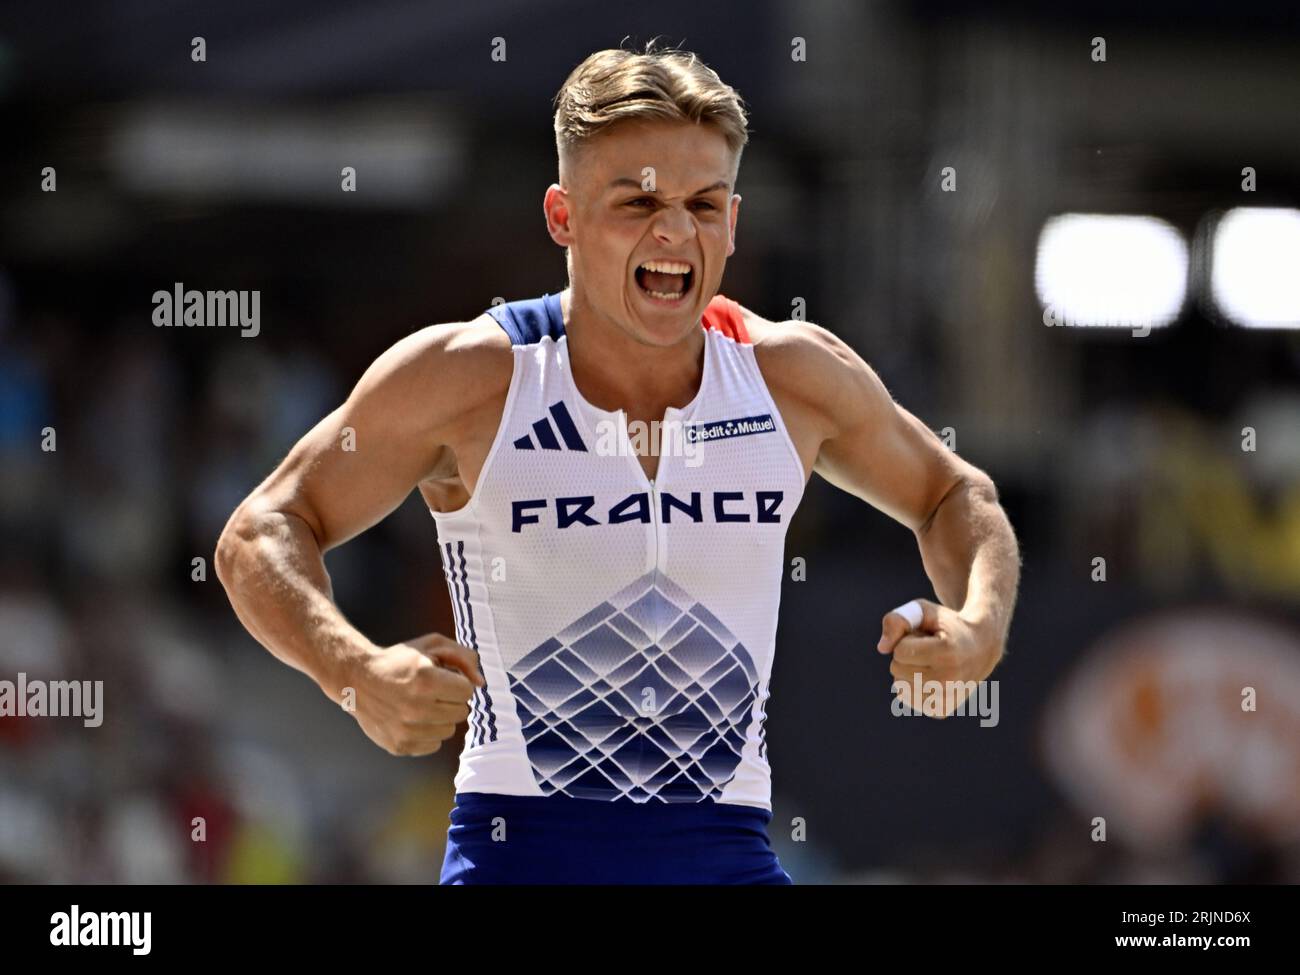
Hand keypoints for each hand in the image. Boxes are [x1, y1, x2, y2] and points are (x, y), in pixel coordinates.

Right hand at [347, 633, 484, 755]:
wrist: (357, 680)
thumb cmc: (400, 661)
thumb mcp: (432, 645)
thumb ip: (464, 658)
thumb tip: (480, 684)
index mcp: (426, 679)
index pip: (467, 691)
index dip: (457, 683)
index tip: (442, 678)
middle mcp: (416, 707)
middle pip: (461, 712)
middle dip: (450, 700)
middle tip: (432, 691)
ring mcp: (406, 730)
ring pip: (449, 730)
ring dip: (441, 717)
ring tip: (422, 704)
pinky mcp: (399, 746)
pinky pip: (434, 745)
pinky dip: (428, 733)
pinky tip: (413, 719)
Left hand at [876, 599, 1001, 716]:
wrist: (980, 648)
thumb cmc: (946, 626)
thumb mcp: (924, 611)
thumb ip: (899, 619)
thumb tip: (882, 648)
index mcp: (947, 653)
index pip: (899, 651)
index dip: (907, 640)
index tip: (928, 638)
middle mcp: (949, 680)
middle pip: (896, 669)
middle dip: (906, 656)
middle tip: (930, 650)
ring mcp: (946, 699)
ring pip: (899, 686)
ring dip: (908, 671)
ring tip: (931, 663)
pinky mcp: (941, 711)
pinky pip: (905, 698)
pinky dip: (911, 685)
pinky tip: (930, 678)